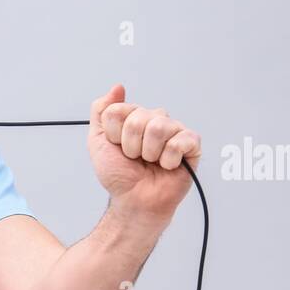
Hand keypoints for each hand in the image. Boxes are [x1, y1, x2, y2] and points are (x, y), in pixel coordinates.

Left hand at [88, 84, 200, 225]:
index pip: (118, 110)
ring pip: (158, 128)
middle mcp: (155, 119)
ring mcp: (175, 131)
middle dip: (130, 146)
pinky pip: (179, 141)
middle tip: (136, 159)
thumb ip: (102, 111)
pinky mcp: (192, 145)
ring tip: (151, 162)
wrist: (134, 201)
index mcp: (134, 117)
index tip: (117, 148)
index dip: (113, 135)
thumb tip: (117, 88)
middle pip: (138, 118)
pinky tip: (167, 166)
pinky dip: (168, 159)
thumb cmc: (119, 175)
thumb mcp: (98, 142)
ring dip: (149, 153)